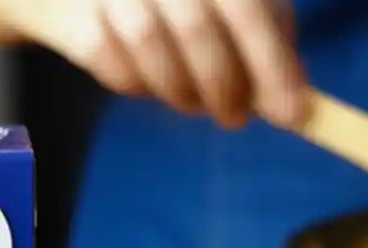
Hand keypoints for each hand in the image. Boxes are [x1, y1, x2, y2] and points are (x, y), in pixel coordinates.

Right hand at [0, 0, 309, 127]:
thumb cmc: (188, 1)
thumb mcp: (236, 6)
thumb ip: (268, 48)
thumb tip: (290, 108)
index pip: (246, 7)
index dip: (271, 65)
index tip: (292, 115)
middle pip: (196, 27)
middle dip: (223, 86)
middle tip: (234, 116)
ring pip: (146, 43)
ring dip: (179, 90)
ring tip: (192, 100)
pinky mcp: (75, 12)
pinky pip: (106, 59)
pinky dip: (133, 84)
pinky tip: (148, 81)